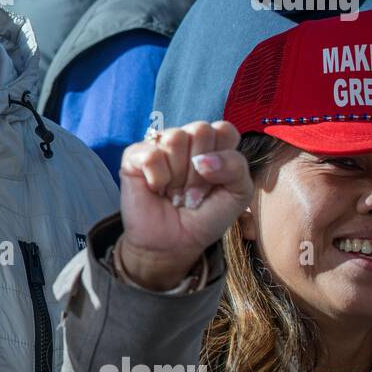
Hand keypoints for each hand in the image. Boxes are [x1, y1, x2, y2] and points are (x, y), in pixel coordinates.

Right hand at [117, 121, 251, 290]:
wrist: (174, 243)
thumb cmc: (205, 217)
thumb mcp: (238, 195)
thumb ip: (236, 167)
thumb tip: (202, 160)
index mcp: (213, 143)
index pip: (224, 128)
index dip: (222, 157)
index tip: (215, 181)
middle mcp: (186, 140)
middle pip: (200, 130)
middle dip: (200, 169)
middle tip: (192, 190)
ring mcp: (159, 145)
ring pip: (175, 138)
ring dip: (178, 175)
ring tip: (174, 190)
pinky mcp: (134, 156)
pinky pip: (151, 154)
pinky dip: (157, 178)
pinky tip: (155, 188)